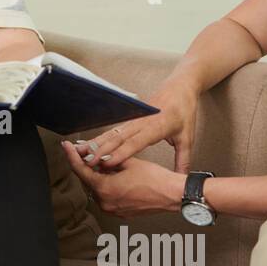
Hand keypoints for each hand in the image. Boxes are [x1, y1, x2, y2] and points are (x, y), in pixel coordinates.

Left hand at [61, 140, 185, 217]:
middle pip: (88, 180)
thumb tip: (95, 156)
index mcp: (104, 189)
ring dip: (97, 176)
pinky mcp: (120, 212)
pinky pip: (108, 197)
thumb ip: (107, 159)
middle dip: (86, 166)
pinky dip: (107, 186)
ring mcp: (112, 209)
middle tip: (83, 151)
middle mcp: (105, 202)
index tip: (66, 147)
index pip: (81, 170)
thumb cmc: (155, 178)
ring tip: (102, 162)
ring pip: (98, 189)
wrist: (172, 195)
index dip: (71, 156)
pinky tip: (112, 176)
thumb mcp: (128, 162)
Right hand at [83, 82, 198, 172]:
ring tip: (79, 152)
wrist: (180, 87)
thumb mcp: (187, 137)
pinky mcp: (130, 118)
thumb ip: (183, 159)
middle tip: (85, 161)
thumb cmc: (184, 110)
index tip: (107, 163)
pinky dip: (99, 138)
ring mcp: (134, 119)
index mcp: (157, 126)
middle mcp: (141, 122)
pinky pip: (112, 130)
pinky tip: (88, 145)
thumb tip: (181, 178)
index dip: (120, 153)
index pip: (136, 142)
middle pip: (117, 137)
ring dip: (95, 143)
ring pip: (111, 133)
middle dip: (100, 150)